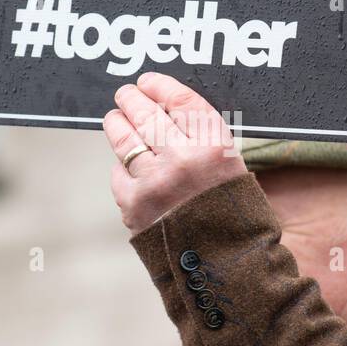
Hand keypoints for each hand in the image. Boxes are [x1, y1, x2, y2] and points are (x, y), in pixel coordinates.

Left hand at [104, 73, 246, 235]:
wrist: (223, 265)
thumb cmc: (230, 213)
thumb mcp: (231, 167)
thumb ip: (203, 139)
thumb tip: (163, 108)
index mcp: (214, 147)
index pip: (180, 100)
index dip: (159, 85)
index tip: (148, 81)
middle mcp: (183, 160)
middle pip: (146, 114)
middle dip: (131, 99)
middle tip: (126, 94)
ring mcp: (155, 182)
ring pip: (124, 138)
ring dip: (117, 123)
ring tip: (115, 117)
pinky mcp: (133, 204)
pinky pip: (119, 173)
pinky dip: (122, 167)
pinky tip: (128, 165)